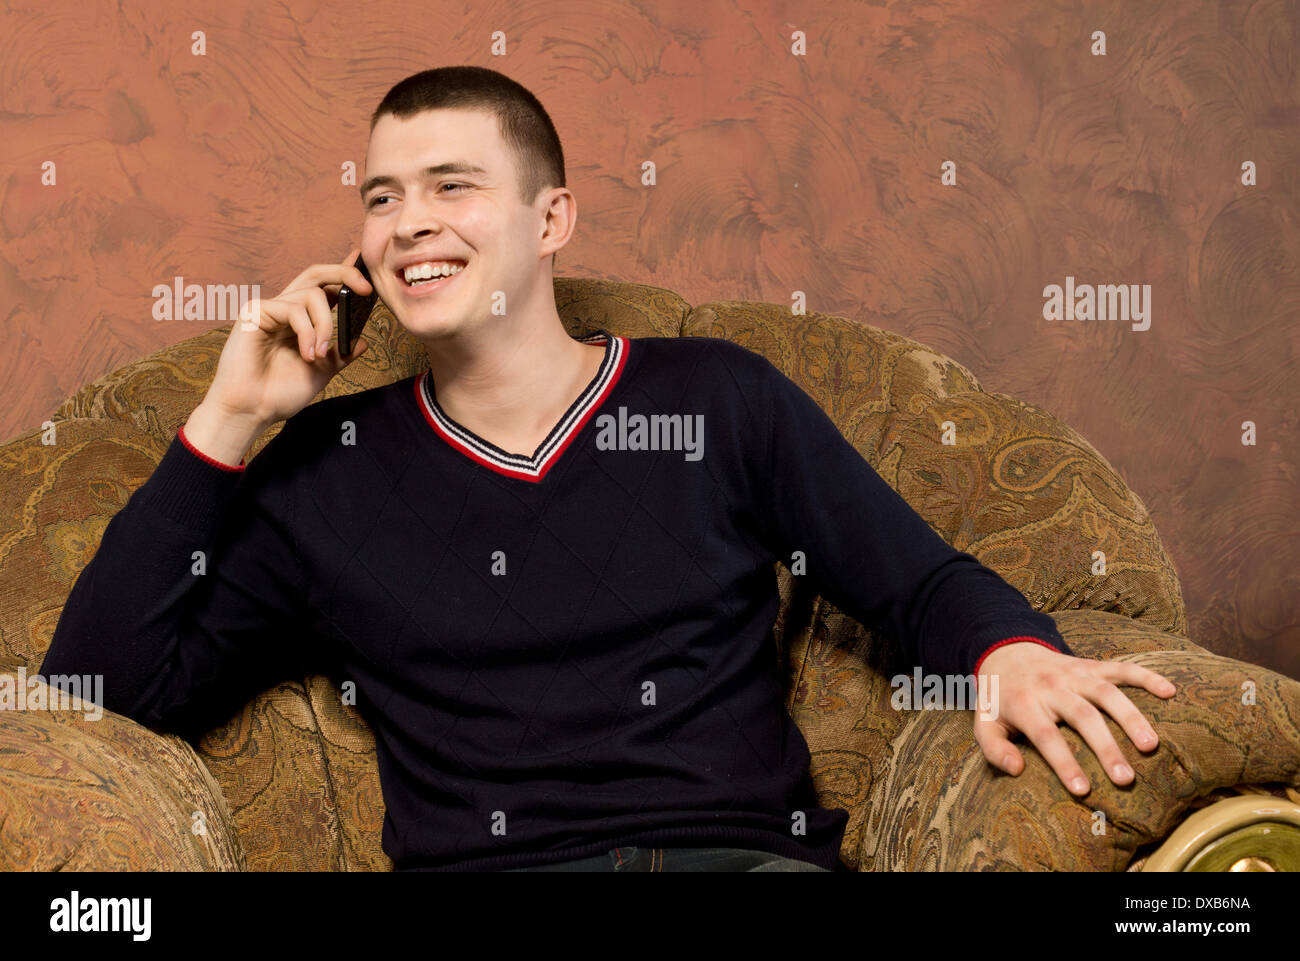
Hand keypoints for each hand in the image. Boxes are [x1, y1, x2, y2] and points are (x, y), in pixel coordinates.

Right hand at [205, 248, 373, 427]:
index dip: (344, 274)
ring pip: (312, 294)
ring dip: (325, 325)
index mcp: (300, 321)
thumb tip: (363, 342)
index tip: (365, 266)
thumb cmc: (279, 394)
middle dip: (345, 273)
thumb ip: (340, 355)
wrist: (252, 411)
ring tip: (319, 354)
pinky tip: (308, 354)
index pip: (325, 288)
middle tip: (366, 288)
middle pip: (316, 274)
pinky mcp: (255, 312)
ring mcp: (269, 309)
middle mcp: (285, 309)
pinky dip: (308, 331)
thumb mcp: (321, 372)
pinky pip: (293, 309)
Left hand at [971, 641, 1176, 795]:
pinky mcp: (1091, 665)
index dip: (1063, 762)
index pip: (1046, 736)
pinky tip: (1169, 692)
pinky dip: (1146, 676)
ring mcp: (1074, 673)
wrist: (1005, 653)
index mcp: (1025, 704)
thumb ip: (994, 749)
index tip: (1083, 790)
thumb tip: (1017, 770)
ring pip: (1106, 692)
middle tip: (1125, 779)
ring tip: (1151, 746)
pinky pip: (1121, 667)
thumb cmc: (1000, 699)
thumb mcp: (984, 724)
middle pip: (1082, 716)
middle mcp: (1052, 686)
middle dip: (1105, 747)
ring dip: (1131, 717)